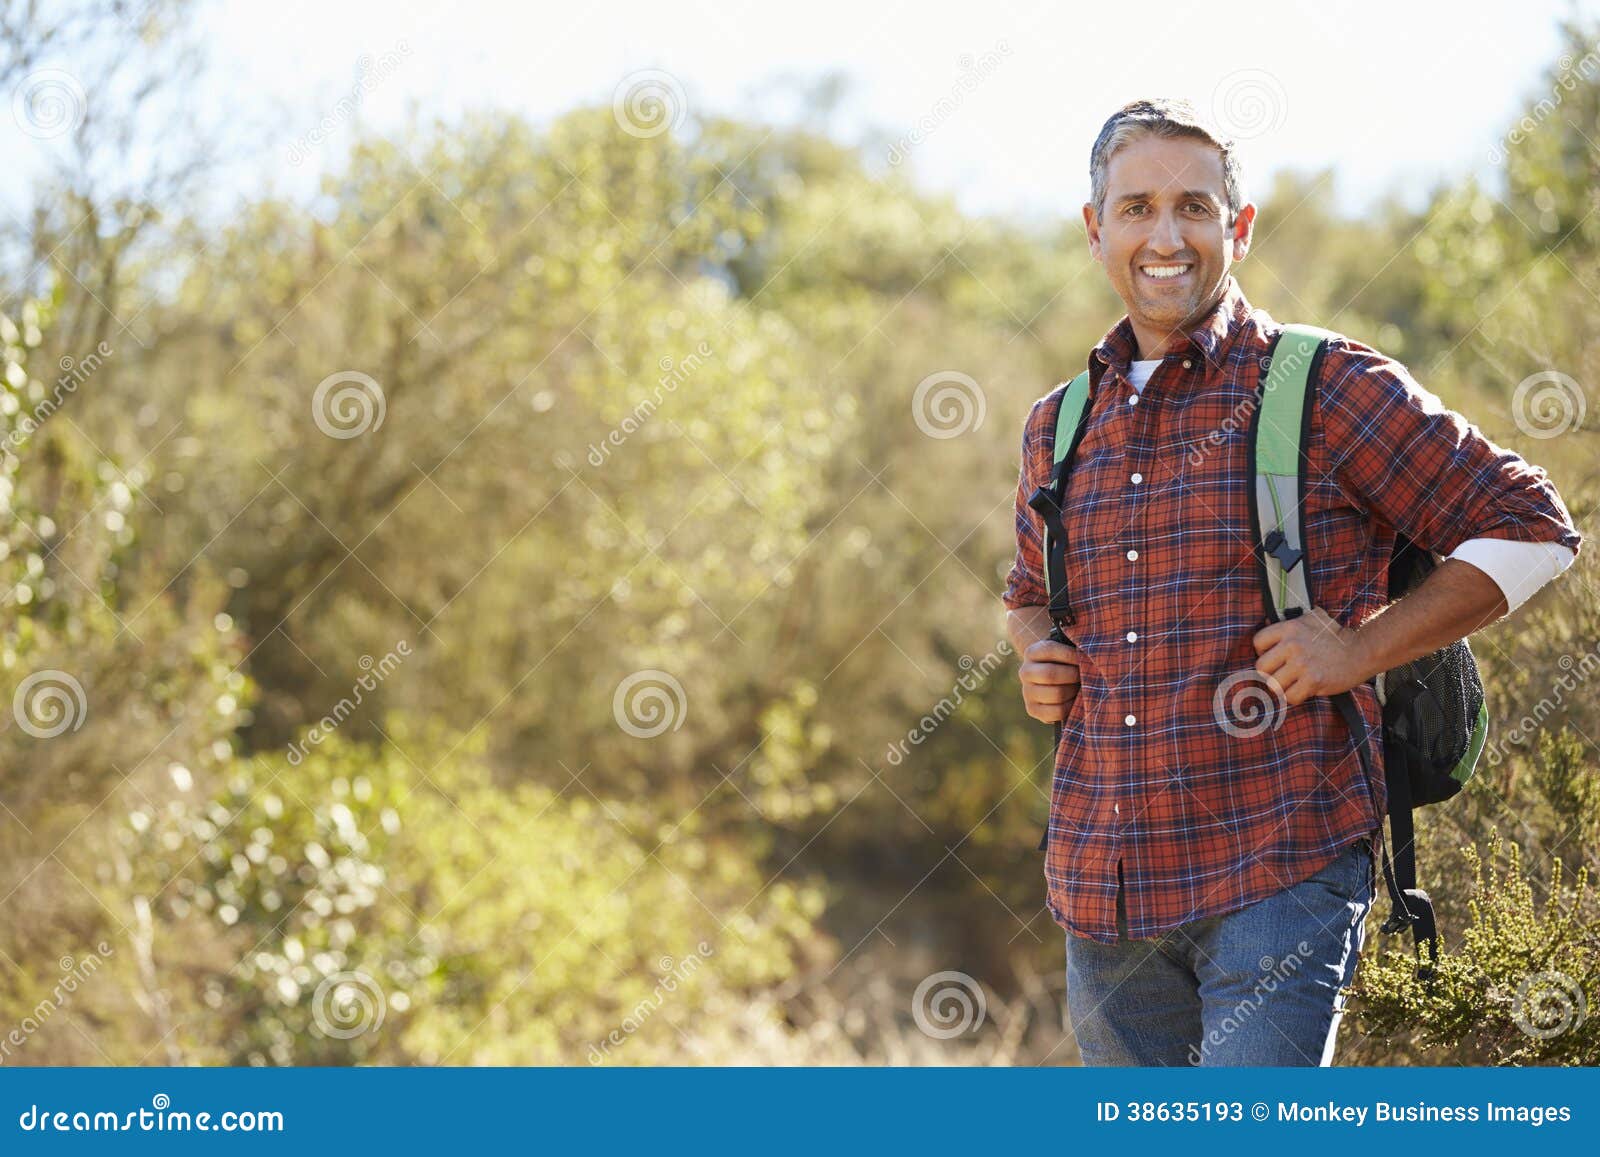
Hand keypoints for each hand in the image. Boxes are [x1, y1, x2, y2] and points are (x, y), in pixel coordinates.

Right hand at [1019, 636, 1081, 722]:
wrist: (1052, 681)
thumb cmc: (1065, 662)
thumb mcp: (1065, 652)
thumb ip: (1074, 650)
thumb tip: (1088, 658)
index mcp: (1032, 652)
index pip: (1050, 650)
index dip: (1070, 654)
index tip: (1084, 657)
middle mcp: (1025, 672)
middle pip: (1050, 674)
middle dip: (1073, 675)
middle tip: (1085, 676)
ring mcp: (1027, 692)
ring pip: (1056, 694)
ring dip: (1074, 692)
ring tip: (1081, 688)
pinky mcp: (1032, 710)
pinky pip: (1057, 711)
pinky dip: (1071, 707)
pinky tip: (1074, 701)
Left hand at [1251, 608, 1369, 705]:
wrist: (1361, 650)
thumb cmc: (1335, 636)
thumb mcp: (1311, 618)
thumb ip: (1289, 621)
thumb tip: (1266, 619)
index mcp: (1290, 628)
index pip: (1258, 642)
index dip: (1262, 652)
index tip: (1273, 657)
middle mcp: (1293, 645)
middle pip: (1261, 667)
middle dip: (1269, 673)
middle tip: (1280, 674)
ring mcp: (1302, 664)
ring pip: (1273, 685)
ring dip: (1282, 687)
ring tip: (1292, 683)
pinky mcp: (1313, 681)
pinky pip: (1290, 697)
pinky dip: (1294, 697)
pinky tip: (1303, 690)